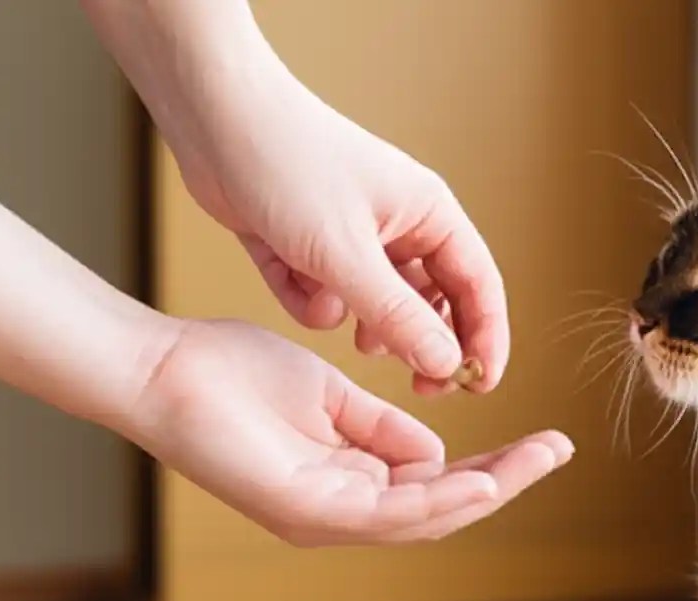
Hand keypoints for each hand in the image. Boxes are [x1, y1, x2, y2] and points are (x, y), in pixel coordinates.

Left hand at [79, 0, 506, 391]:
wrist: (210, 115)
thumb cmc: (287, 166)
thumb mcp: (346, 255)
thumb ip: (399, 317)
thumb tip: (447, 366)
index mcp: (429, 213)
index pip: (479, 286)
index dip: (487, 338)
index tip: (479, 387)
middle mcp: (400, 225)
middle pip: (434, 303)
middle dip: (422, 343)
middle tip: (417, 387)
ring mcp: (354, 236)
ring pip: (377, 305)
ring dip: (362, 323)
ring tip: (353, 337)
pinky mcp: (308, 245)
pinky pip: (324, 294)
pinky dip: (306, 295)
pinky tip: (282, 270)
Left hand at [130, 319, 571, 545]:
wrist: (167, 368)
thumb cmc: (236, 375)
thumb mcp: (331, 396)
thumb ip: (380, 426)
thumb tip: (435, 449)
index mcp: (348, 478)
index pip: (435, 482)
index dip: (490, 465)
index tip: (536, 438)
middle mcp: (341, 506)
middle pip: (440, 506)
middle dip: (505, 479)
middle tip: (557, 451)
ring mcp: (322, 514)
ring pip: (423, 518)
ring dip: (486, 491)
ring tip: (535, 463)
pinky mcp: (304, 509)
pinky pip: (386, 512)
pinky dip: (438, 500)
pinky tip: (480, 482)